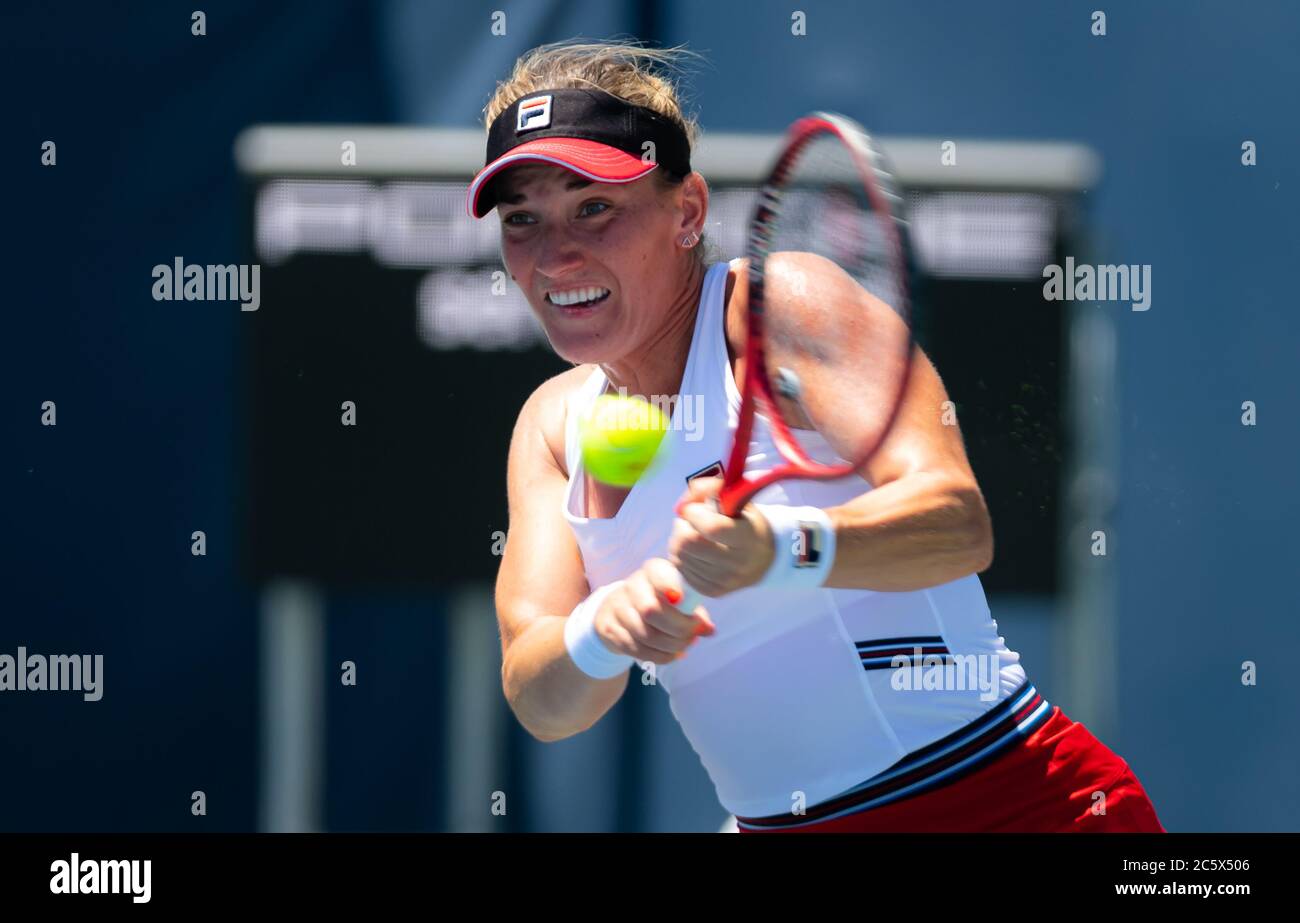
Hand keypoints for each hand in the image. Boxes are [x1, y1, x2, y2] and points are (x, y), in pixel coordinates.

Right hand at [594, 558, 715, 665]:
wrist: (619, 609)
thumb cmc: (659, 600)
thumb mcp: (678, 598)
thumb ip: (694, 611)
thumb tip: (709, 630)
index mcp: (652, 571)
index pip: (657, 575)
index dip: (669, 587)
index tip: (681, 601)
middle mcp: (632, 586)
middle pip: (651, 611)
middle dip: (678, 629)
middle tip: (693, 636)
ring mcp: (617, 608)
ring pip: (645, 634)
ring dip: (670, 646)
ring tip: (684, 647)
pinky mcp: (609, 629)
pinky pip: (636, 649)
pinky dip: (658, 656)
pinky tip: (671, 654)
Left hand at [668, 477, 774, 597]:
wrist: (764, 559)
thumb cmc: (745, 522)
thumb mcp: (736, 499)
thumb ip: (710, 489)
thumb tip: (683, 503)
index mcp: (748, 537)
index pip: (712, 528)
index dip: (695, 514)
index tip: (694, 509)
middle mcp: (738, 563)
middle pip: (689, 543)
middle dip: (682, 527)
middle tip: (689, 521)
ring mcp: (724, 581)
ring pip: (680, 556)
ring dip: (678, 540)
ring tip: (691, 534)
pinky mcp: (712, 591)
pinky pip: (681, 570)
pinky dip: (680, 556)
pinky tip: (693, 550)